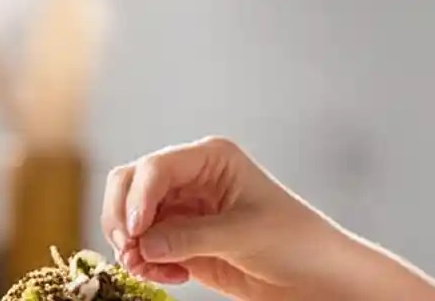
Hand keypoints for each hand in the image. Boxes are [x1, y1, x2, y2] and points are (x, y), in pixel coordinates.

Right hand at [101, 136, 344, 300]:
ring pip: (129, 216)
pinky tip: (170, 276)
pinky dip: (144, 262)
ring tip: (150, 269)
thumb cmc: (293, 240)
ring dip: (131, 245)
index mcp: (211, 158)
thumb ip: (191, 237)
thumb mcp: (244, 234)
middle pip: (129, 183)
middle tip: (129, 251)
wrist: (313, 275)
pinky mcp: (179, 238)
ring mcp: (182, 207)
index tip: (135, 232)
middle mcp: (191, 176)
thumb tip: (142, 244)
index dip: (138, 197)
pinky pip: (143, 246)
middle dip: (122, 217)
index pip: (156, 167)